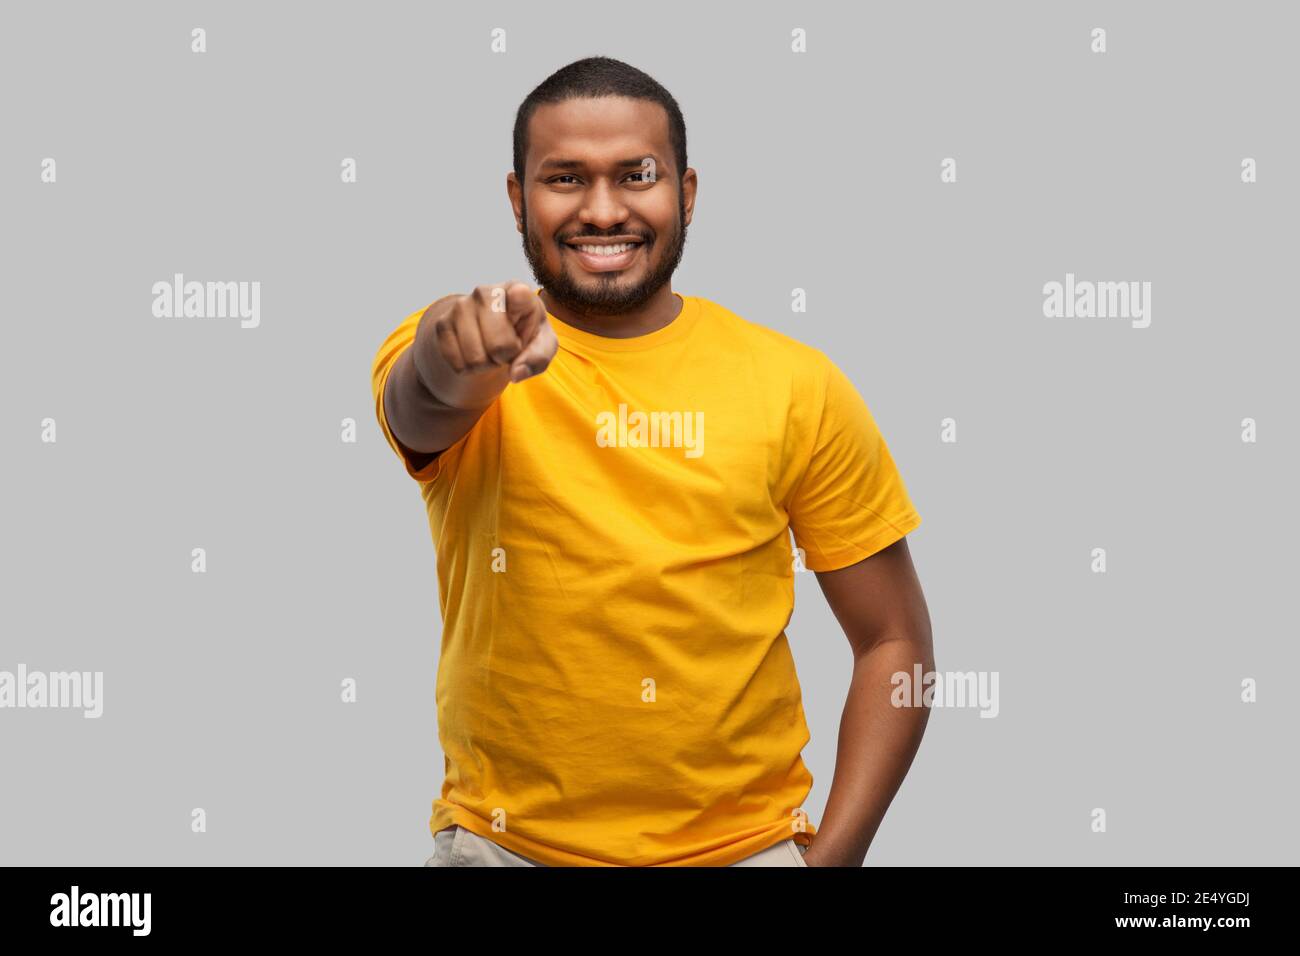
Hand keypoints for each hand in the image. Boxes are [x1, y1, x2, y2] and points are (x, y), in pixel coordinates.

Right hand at [415, 280, 558, 409]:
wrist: (492, 329)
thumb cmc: (524, 333)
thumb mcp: (542, 344)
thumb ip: (538, 357)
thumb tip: (516, 373)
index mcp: (517, 291)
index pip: (519, 293)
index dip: (519, 298)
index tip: (518, 295)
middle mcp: (486, 292)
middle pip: (498, 345)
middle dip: (506, 357)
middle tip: (507, 349)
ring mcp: (461, 306)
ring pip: (475, 359)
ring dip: (486, 365)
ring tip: (491, 350)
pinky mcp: (442, 323)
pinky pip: (458, 364)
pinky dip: (469, 368)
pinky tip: (476, 352)